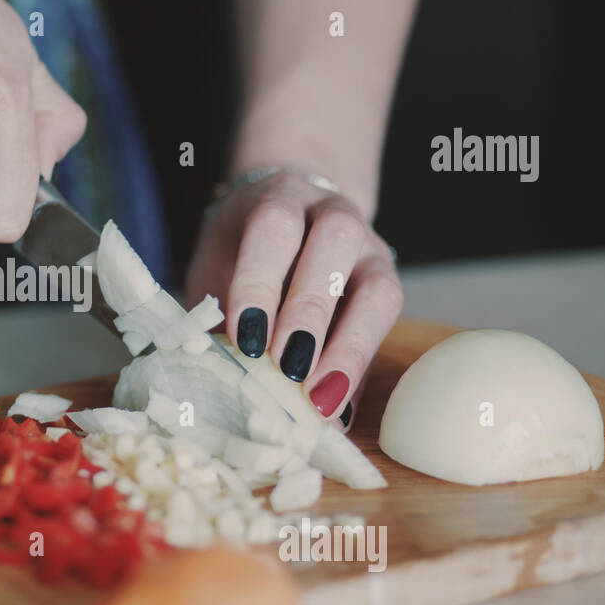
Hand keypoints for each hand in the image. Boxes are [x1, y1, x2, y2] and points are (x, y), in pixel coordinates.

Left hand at [184, 170, 402, 425]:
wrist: (289, 219)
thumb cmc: (239, 253)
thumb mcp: (216, 270)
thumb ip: (216, 315)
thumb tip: (219, 384)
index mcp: (278, 198)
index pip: (273, 228)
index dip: (259, 283)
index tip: (246, 339)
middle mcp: (333, 213)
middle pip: (334, 244)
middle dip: (309, 312)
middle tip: (287, 368)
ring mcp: (370, 247)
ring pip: (377, 287)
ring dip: (348, 346)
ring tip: (320, 395)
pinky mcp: (388, 283)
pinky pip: (389, 327)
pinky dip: (359, 369)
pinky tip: (337, 407)